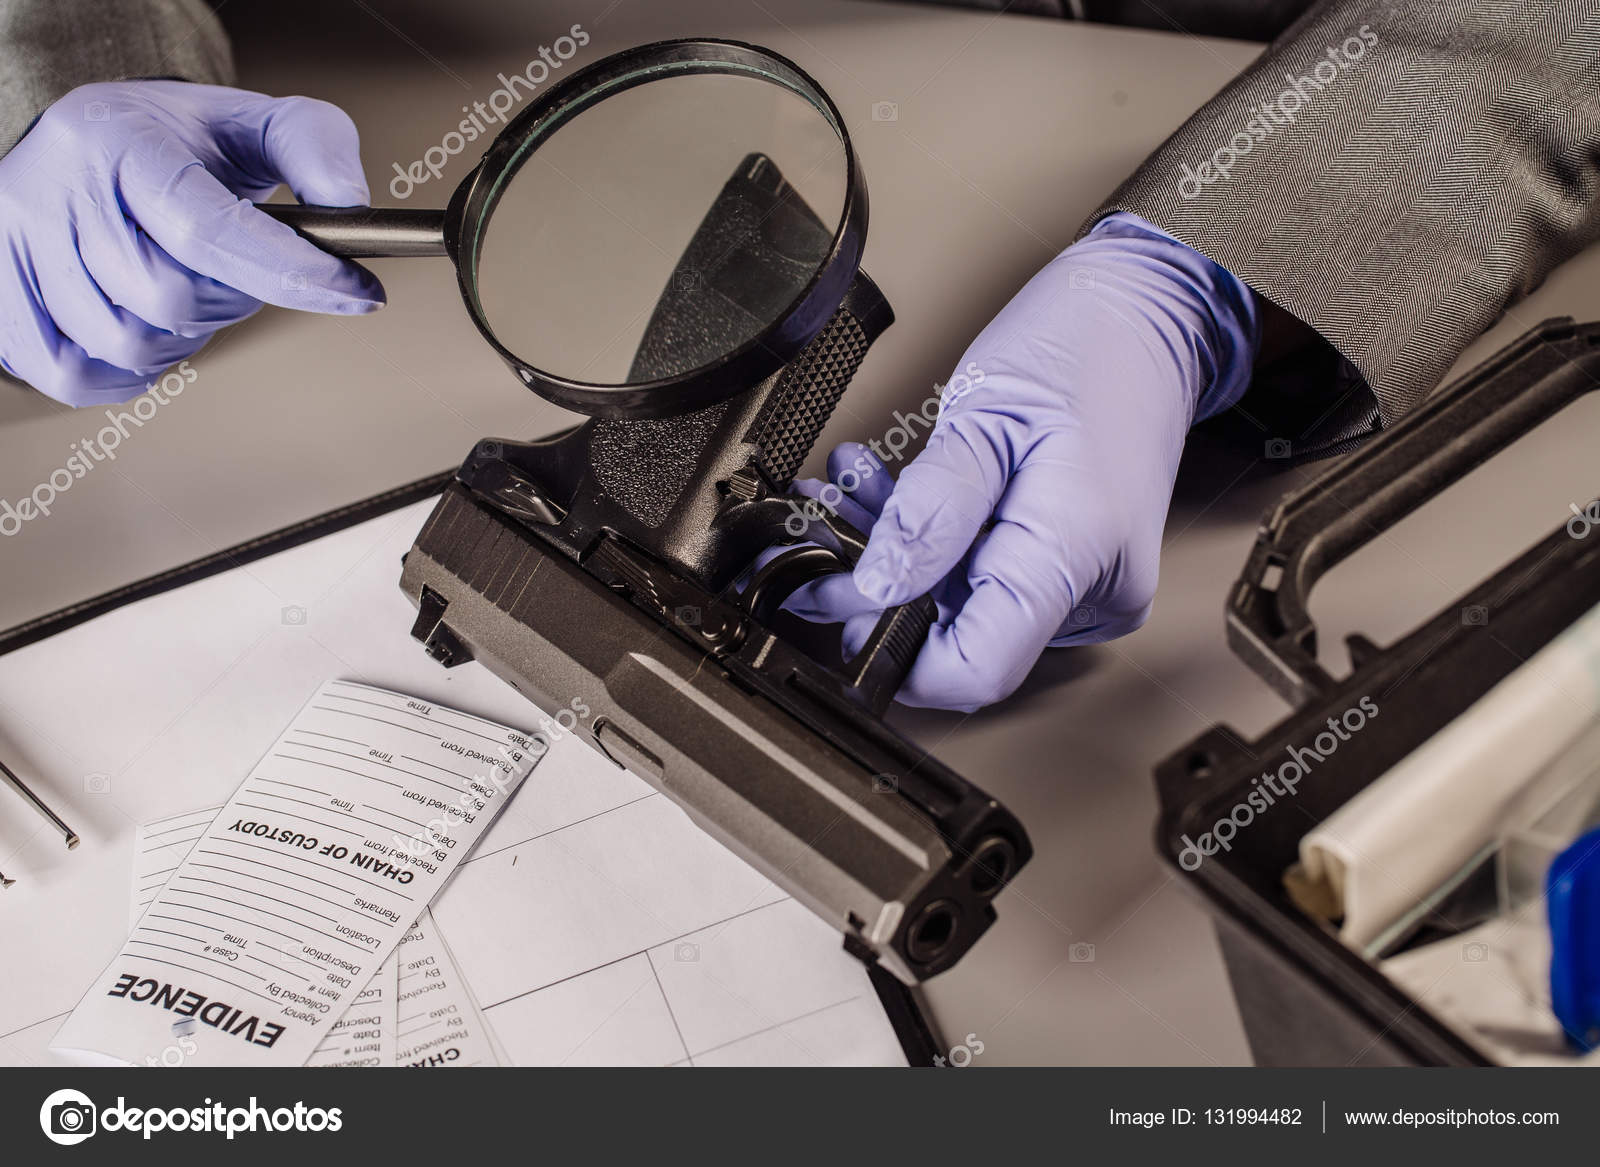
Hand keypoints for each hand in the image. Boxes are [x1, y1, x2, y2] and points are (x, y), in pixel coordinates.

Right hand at [0, 81, 383, 405]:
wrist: (91, 147)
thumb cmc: (175, 145)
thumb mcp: (252, 123)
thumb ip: (315, 148)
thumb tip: (349, 208)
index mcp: (116, 139)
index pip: (209, 228)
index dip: (293, 273)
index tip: (358, 293)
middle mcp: (52, 189)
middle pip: (172, 299)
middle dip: (231, 300)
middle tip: (234, 272)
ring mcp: (15, 247)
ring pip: (128, 344)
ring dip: (182, 337)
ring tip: (185, 290)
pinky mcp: (1, 301)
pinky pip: (77, 377)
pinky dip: (130, 372)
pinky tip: (147, 327)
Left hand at [791, 214, 1258, 710]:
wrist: (1153, 313)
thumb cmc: (1088, 345)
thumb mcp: (985, 415)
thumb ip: (929, 509)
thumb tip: (878, 586)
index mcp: (1076, 553)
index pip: (977, 669)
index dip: (897, 655)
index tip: (841, 607)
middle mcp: (1093, 589)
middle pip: (962, 637)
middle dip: (877, 588)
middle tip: (817, 533)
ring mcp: (1086, 582)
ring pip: (964, 606)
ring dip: (895, 556)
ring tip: (844, 496)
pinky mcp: (1072, 566)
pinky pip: (986, 577)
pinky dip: (932, 543)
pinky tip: (891, 497)